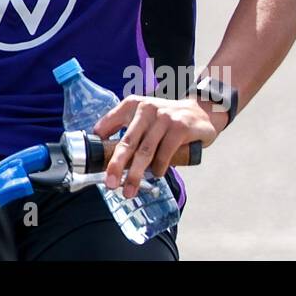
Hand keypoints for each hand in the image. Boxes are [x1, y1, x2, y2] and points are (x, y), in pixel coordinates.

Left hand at [93, 95, 221, 198]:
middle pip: (128, 142)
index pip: (112, 123)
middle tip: (109, 183)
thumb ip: (121, 123)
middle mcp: (147, 109)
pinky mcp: (180, 127)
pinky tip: (158, 175)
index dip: (100, 140)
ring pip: (146, 152)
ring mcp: (164, 118)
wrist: (202, 111)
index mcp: (134, 105)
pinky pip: (165, 153)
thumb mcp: (143, 115)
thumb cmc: (167, 119)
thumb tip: (98, 138)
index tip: (93, 159)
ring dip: (136, 174)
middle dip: (116, 165)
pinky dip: (160, 168)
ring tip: (129, 190)